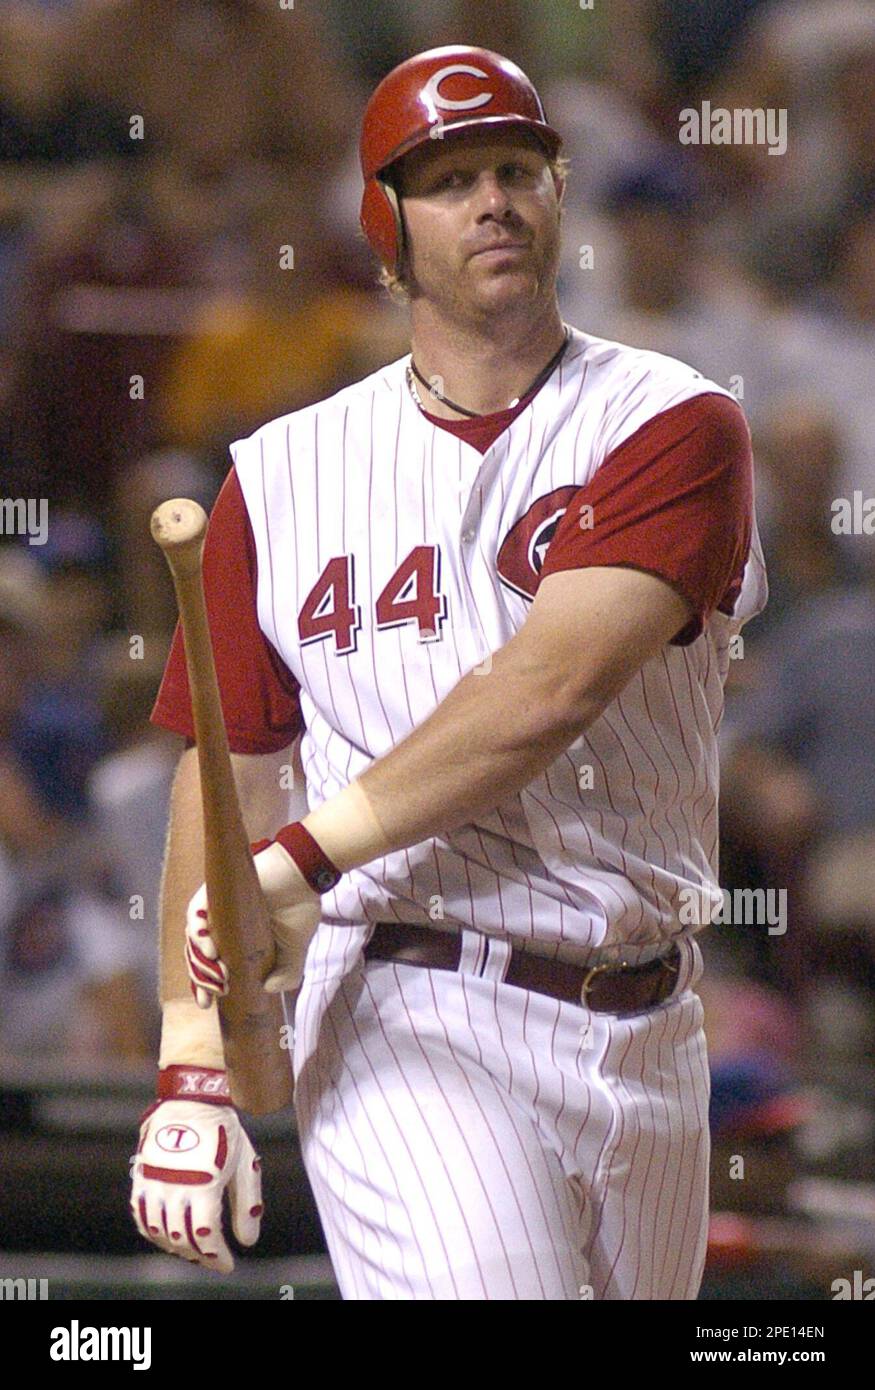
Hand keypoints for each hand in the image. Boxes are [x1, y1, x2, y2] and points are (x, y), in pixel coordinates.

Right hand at [130, 1078, 261, 1273]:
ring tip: (191, 1249)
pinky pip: (140, 1214)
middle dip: (198, 1255)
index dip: (215, 1257)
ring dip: (174, 1245)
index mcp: (204, 1183)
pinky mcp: (141, 1175)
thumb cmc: (224, 1130)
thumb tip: (248, 1241)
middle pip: (180, 1238)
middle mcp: (175, 1185)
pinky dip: (151, 1230)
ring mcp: (154, 1180)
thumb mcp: (244, 1165)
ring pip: (158, 1230)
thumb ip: (247, 1205)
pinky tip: (164, 1233)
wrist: (193, 1098)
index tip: (226, 1264)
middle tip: (211, 1258)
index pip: (205, 1236)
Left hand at [185, 840, 322, 1005]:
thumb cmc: (299, 908)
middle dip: (199, 980)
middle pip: (199, 955)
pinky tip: (210, 949)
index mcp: (238, 939)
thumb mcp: (295, 950)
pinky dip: (198, 931)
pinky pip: (196, 912)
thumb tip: (267, 990)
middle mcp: (224, 924)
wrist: (304, 876)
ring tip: (214, 977)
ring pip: (194, 937)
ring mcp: (218, 908)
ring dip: (198, 961)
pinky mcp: (215, 891)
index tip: (208, 1005)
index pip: (213, 965)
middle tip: (207, 999)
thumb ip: (286, 973)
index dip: (206, 985)